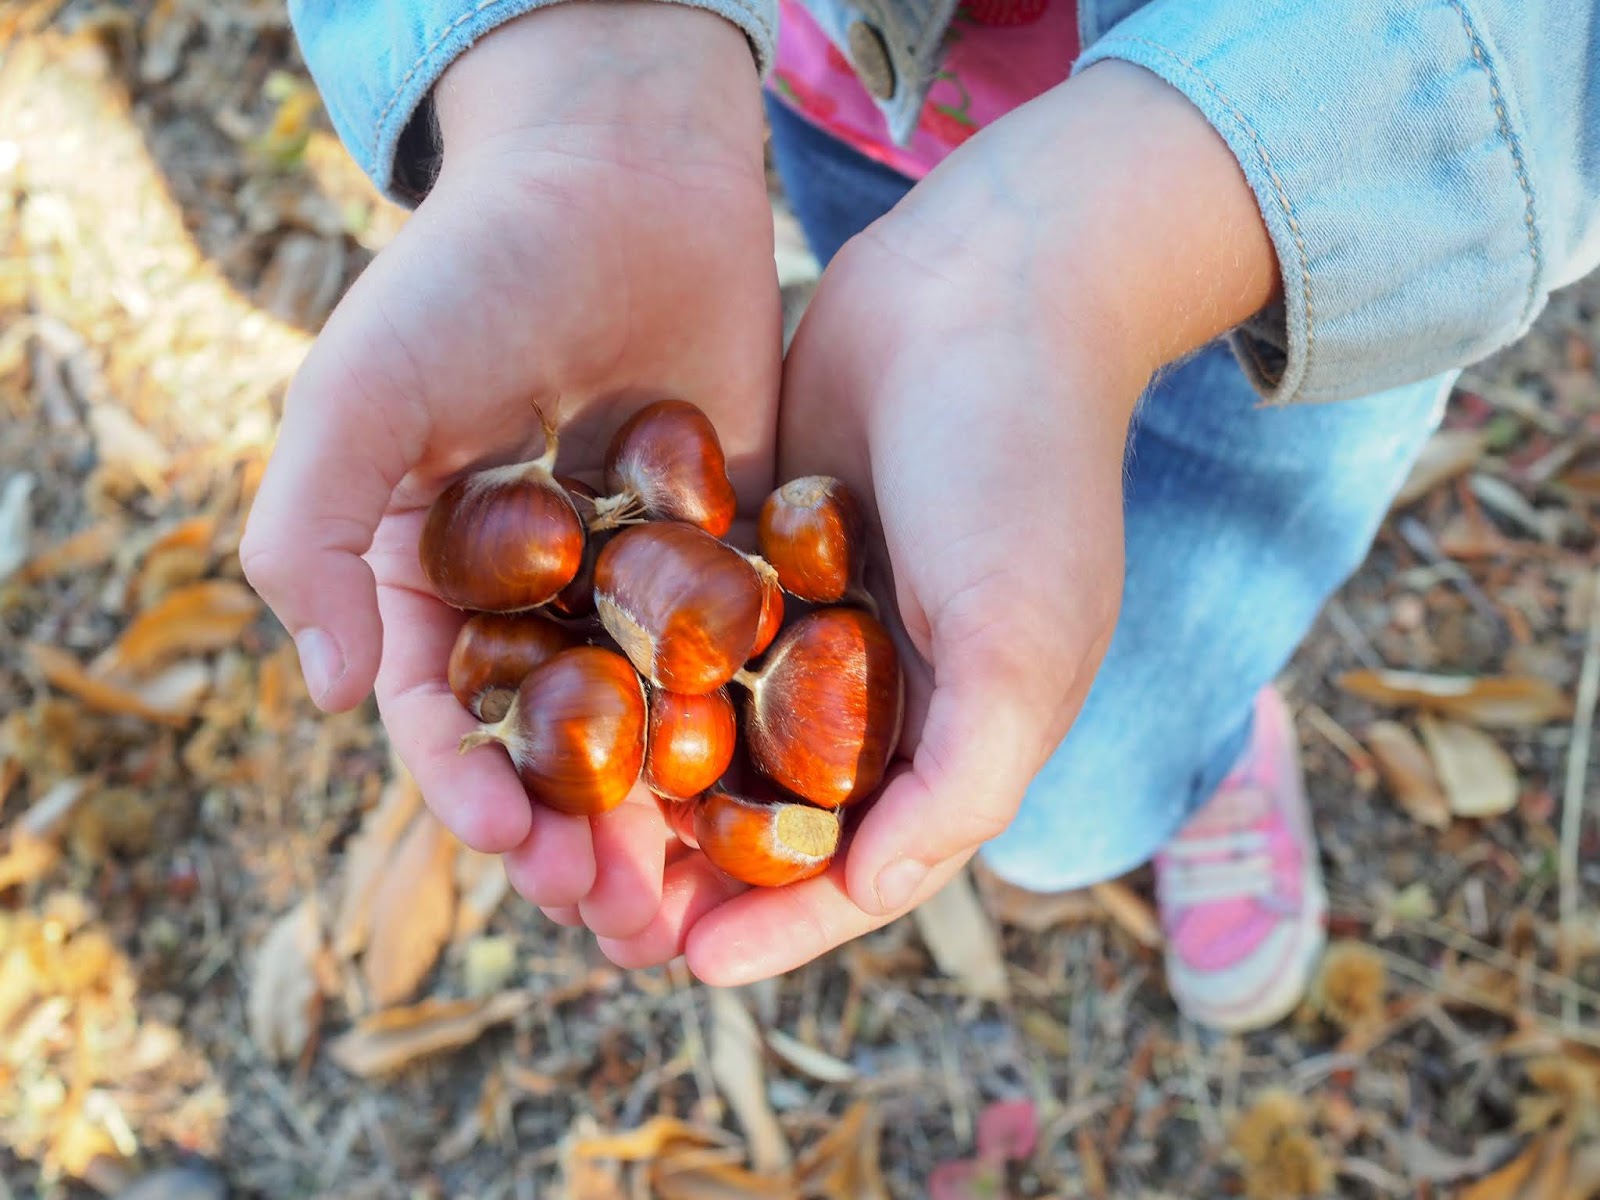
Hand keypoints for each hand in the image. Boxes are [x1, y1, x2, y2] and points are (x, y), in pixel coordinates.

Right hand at [241, 5, 780, 940]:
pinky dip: (750, 727)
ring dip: (666, 820)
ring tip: (696, 903)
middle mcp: (534, 590)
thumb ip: (314, 535)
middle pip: (554, 743)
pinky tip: (780, 794)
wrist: (619, 169)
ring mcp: (633, 574)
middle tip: (621, 920)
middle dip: (580, 839)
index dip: (470, 785)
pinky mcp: (725, 544)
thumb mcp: (358, 394)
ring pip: (650, 723)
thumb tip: (333, 698)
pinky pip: (736, 652)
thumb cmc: (473, 271)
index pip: (444, 710)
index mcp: (433, 571)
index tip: (514, 842)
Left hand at [598, 62, 1279, 981]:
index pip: (859, 859)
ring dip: (644, 782)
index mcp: (952, 727)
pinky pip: (681, 629)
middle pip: (771, 810)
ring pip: (713, 727)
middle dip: (688, 865)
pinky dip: (631, 669)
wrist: (989, 284)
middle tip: (594, 906)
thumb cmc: (1025, 466)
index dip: (780, 920)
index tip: (687, 961)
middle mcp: (879, 685)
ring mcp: (811, 612)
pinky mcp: (752, 543)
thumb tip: (871, 889)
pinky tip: (550, 697)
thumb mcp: (1021, 642)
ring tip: (554, 825)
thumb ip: (961, 781)